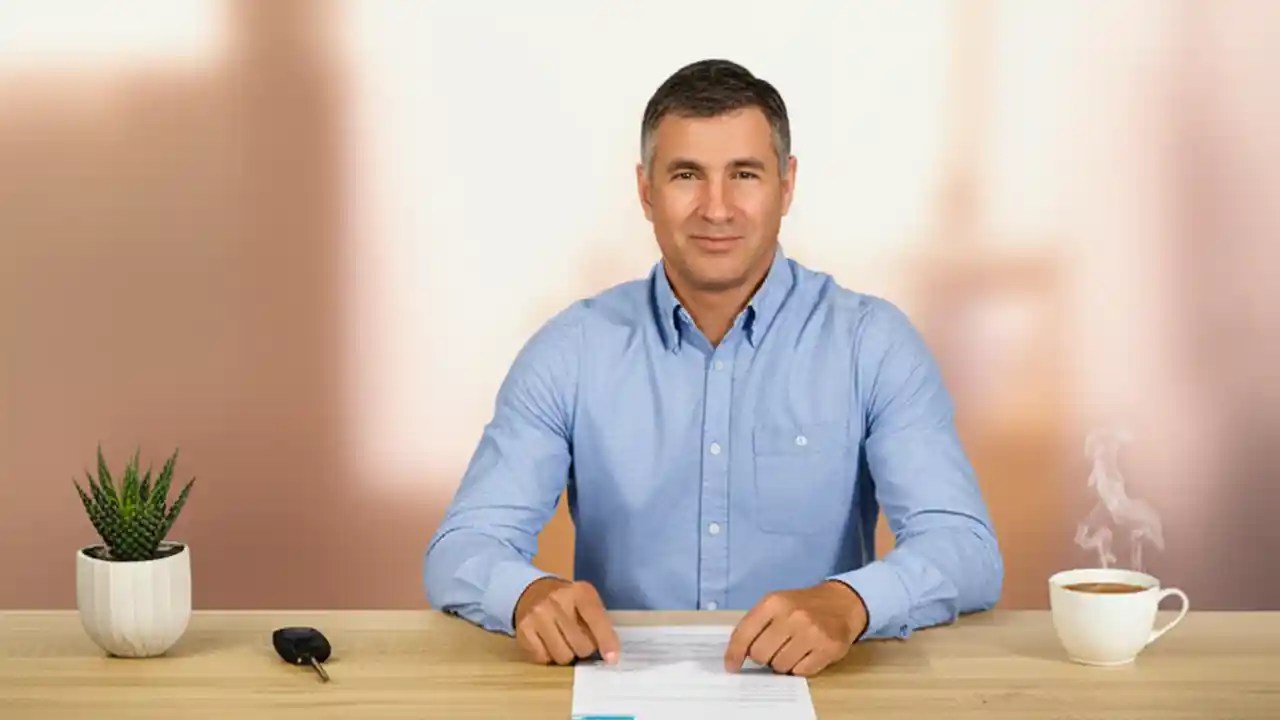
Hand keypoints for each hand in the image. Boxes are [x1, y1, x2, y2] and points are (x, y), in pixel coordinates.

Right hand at [513, 577, 620, 665]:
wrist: (531, 591)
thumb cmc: (566, 601)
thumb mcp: (586, 601)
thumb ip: (599, 622)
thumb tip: (610, 655)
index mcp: (579, 592)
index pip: (596, 620)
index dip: (606, 641)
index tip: (612, 658)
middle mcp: (556, 601)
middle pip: (581, 645)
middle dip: (584, 649)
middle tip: (579, 640)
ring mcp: (538, 615)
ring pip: (563, 656)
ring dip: (567, 654)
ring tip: (563, 641)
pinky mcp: (523, 630)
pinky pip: (543, 659)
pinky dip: (549, 656)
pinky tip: (547, 642)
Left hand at [724, 580, 868, 676]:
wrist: (842, 602)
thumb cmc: (803, 605)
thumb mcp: (776, 604)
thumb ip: (756, 625)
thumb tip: (736, 655)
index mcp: (774, 602)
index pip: (744, 633)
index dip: (734, 653)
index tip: (731, 666)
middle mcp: (792, 616)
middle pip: (760, 654)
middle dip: (763, 657)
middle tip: (774, 649)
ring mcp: (812, 633)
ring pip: (780, 666)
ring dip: (782, 663)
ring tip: (792, 650)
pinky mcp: (828, 648)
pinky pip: (801, 672)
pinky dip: (799, 668)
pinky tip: (806, 655)